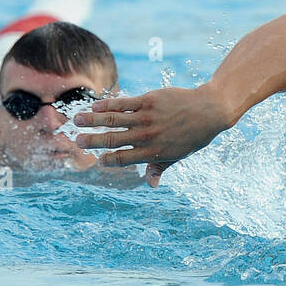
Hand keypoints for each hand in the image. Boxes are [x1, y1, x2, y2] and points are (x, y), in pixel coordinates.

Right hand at [73, 84, 234, 186]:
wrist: (208, 110)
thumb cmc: (192, 135)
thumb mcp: (178, 155)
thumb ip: (159, 168)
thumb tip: (150, 185)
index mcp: (154, 152)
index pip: (125, 158)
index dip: (109, 160)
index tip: (97, 160)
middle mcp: (148, 136)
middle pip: (114, 139)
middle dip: (94, 141)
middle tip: (77, 141)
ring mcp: (147, 117)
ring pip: (114, 119)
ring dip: (93, 120)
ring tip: (77, 120)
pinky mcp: (149, 100)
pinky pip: (124, 103)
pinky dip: (108, 104)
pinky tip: (95, 106)